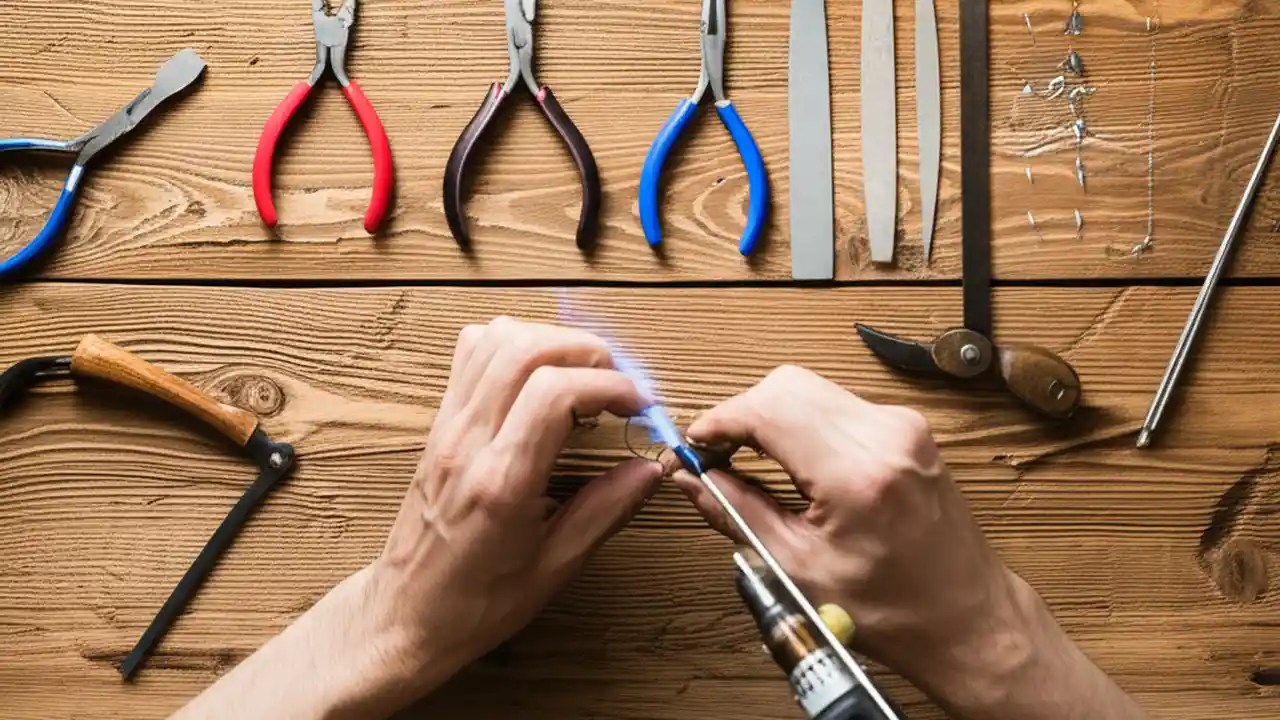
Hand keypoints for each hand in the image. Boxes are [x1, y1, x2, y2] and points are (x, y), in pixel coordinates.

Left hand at [370, 318, 663, 698]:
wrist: (407, 614)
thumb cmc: (477, 601)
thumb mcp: (555, 566)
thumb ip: (606, 510)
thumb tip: (649, 468)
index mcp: (502, 481)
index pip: (555, 392)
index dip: (610, 385)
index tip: (638, 406)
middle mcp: (468, 442)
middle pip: (526, 349)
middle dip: (586, 351)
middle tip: (616, 385)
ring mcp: (447, 427)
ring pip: (494, 339)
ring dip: (550, 340)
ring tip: (581, 374)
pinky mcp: (439, 423)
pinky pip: (470, 354)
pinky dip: (512, 345)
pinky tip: (538, 377)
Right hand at [675, 366, 1145, 718]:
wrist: (967, 618)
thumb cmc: (894, 608)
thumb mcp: (797, 569)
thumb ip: (737, 512)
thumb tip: (692, 479)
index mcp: (857, 473)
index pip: (767, 409)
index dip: (718, 422)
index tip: (691, 447)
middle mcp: (885, 435)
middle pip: (786, 385)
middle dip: (740, 414)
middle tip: (713, 456)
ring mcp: (902, 426)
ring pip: (809, 388)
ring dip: (768, 416)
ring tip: (744, 460)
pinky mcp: (907, 428)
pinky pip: (836, 403)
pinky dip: (799, 421)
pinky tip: (785, 459)